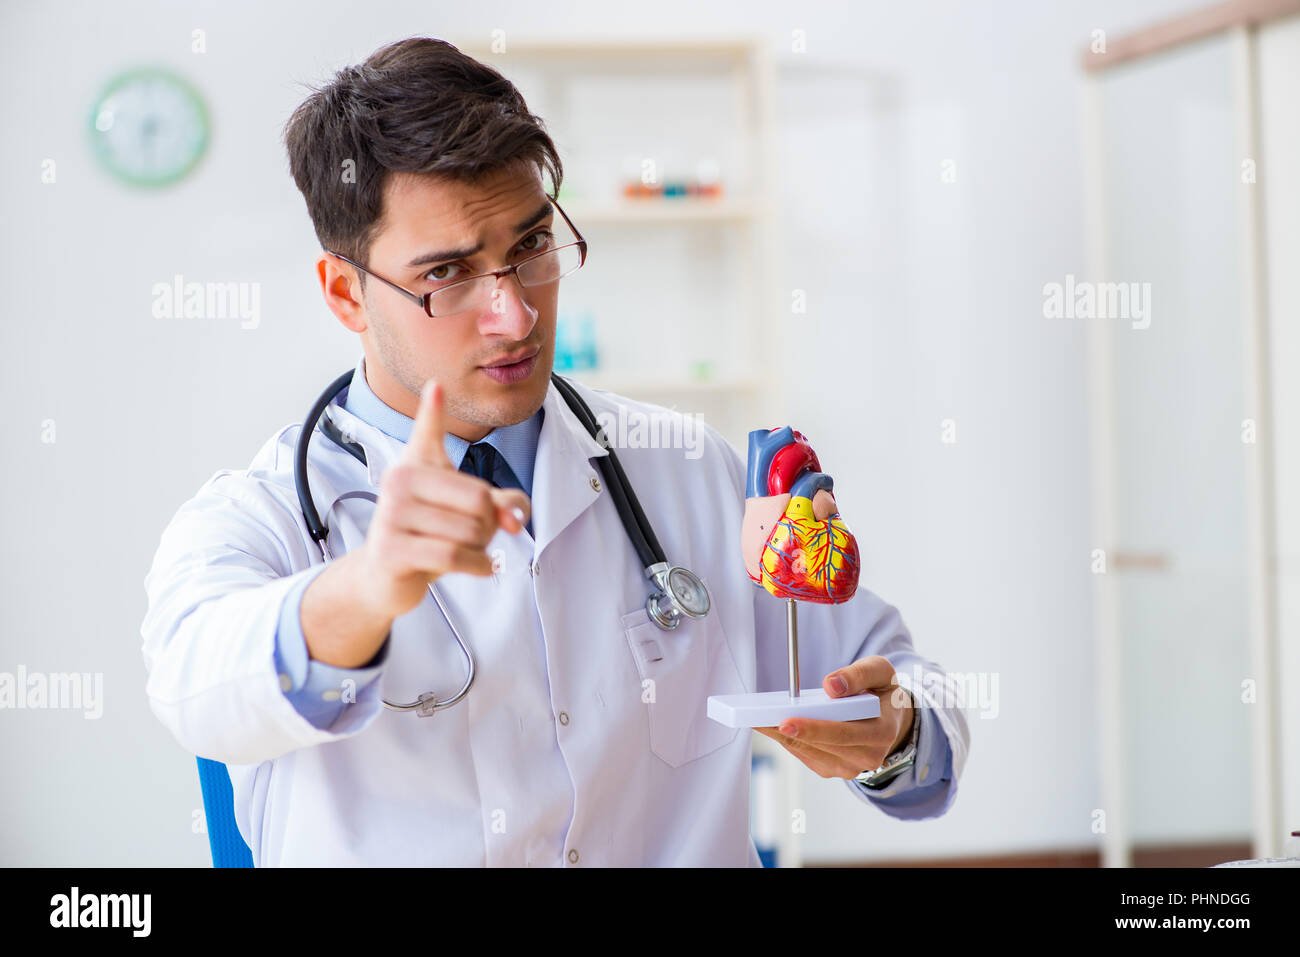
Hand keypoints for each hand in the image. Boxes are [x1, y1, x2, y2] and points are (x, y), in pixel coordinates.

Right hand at [356, 379, 530, 618]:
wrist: (385, 576)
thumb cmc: (429, 533)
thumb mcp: (465, 508)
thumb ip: (501, 503)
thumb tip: (516, 517)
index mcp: (413, 463)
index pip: (431, 434)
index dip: (433, 410)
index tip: (435, 385)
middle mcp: (397, 483)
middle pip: (479, 501)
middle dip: (490, 525)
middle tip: (477, 536)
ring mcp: (390, 516)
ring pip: (469, 532)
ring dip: (483, 548)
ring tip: (470, 551)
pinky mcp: (391, 551)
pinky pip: (454, 556)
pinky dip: (480, 566)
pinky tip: (484, 567)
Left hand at [753, 656, 914, 778]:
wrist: (889, 717)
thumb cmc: (881, 691)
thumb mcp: (879, 671)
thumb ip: (858, 674)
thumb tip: (831, 686)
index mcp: (882, 732)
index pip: (844, 734)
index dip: (814, 729)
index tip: (787, 721)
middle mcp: (868, 756)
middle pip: (822, 746)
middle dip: (789, 732)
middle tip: (760, 720)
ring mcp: (850, 767)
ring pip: (809, 752)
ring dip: (782, 737)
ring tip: (757, 720)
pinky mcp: (833, 769)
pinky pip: (805, 755)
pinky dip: (787, 741)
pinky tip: (770, 726)